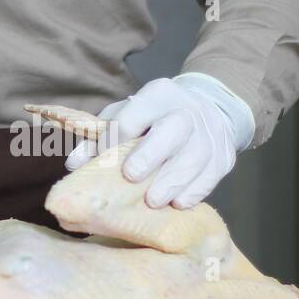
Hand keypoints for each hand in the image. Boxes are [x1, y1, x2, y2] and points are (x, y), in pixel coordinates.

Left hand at [65, 75, 251, 208]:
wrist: (207, 111)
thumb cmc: (155, 120)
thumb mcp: (125, 118)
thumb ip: (99, 139)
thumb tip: (74, 165)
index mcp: (159, 94)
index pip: (135, 113)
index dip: (116, 136)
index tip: (102, 158)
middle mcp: (187, 109)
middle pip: (174, 129)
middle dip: (151, 153)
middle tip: (132, 177)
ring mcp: (210, 132)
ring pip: (196, 156)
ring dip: (173, 181)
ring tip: (153, 201)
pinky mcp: (224, 155)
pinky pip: (212, 175)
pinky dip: (196, 191)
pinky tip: (179, 203)